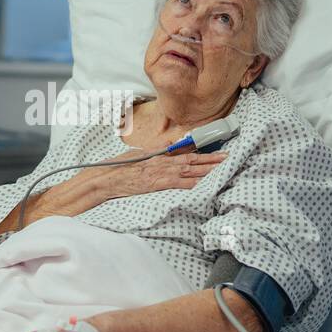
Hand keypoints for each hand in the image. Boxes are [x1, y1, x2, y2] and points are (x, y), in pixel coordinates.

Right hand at [94, 149, 226, 201]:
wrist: (106, 178)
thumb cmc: (118, 167)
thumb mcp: (138, 155)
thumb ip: (153, 153)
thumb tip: (166, 149)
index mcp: (157, 154)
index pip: (182, 150)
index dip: (199, 149)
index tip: (212, 148)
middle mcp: (161, 161)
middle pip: (190, 158)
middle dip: (209, 158)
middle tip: (225, 156)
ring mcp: (159, 172)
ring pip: (187, 169)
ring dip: (205, 169)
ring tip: (220, 167)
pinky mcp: (155, 184)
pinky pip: (176, 182)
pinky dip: (189, 182)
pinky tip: (200, 182)